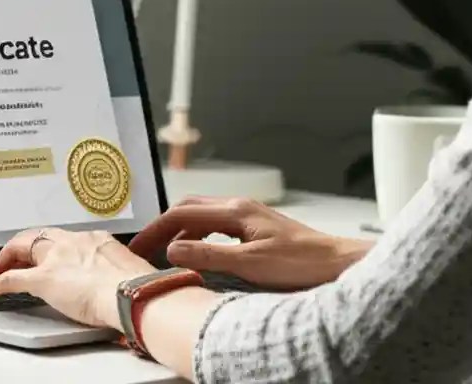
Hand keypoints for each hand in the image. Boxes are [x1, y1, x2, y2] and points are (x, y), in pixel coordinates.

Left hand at [0, 228, 156, 330]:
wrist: (131, 294)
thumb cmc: (137, 287)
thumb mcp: (131, 271)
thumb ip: (119, 272)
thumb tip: (121, 284)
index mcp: (96, 240)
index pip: (67, 238)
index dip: (54, 247)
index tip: (54, 255)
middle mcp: (73, 242)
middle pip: (40, 235)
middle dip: (24, 245)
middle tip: (16, 258)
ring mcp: (56, 258)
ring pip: (22, 247)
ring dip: (8, 257)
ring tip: (0, 269)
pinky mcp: (42, 279)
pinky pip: (11, 279)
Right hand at [129, 196, 372, 289]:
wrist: (334, 262)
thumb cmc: (300, 263)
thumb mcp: (250, 264)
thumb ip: (209, 255)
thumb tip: (172, 248)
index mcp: (235, 211)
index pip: (181, 213)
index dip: (155, 229)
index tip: (137, 246)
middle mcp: (239, 206)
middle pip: (188, 208)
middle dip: (162, 226)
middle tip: (143, 248)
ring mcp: (247, 214)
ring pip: (201, 215)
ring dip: (178, 230)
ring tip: (162, 252)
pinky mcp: (254, 226)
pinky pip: (215, 224)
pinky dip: (196, 234)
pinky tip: (195, 251)